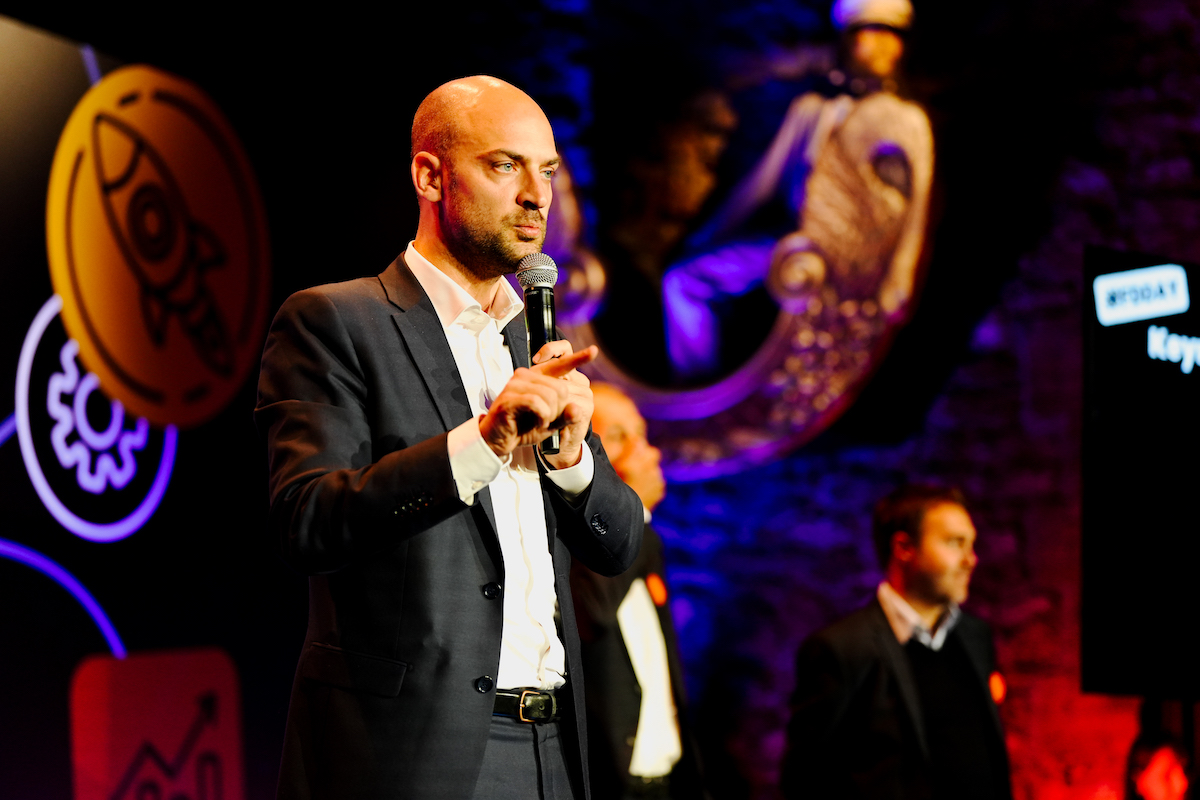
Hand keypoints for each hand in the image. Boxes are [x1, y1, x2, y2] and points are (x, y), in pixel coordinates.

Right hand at [479, 344, 597, 464]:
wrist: (499, 440)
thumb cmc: (524, 427)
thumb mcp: (551, 422)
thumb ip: (565, 415)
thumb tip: (578, 409)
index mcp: (537, 377)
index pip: (561, 362)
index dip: (579, 357)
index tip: (594, 351)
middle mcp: (526, 375)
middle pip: (561, 388)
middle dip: (559, 409)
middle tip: (547, 419)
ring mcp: (516, 384)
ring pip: (550, 396)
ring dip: (549, 415)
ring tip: (540, 421)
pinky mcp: (510, 397)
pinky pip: (537, 403)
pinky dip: (541, 417)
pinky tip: (536, 423)